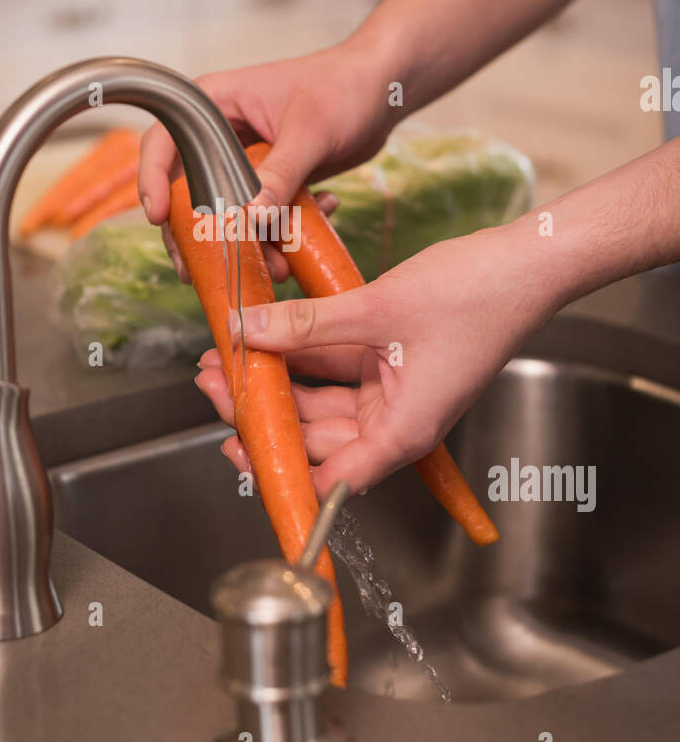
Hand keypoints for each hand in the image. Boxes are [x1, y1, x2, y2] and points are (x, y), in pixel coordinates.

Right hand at [138, 31, 394, 277]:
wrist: (384, 90)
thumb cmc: (345, 86)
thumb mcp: (309, 133)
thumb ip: (280, 176)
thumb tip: (251, 220)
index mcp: (215, 103)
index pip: (163, 141)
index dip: (151, 180)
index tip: (158, 217)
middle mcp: (221, 133)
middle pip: (187, 189)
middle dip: (199, 234)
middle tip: (199, 270)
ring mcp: (244, 159)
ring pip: (227, 211)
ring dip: (249, 244)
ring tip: (280, 265)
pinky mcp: (269, 179)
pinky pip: (261, 215)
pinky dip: (282, 231)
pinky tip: (317, 221)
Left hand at [196, 223, 560, 495]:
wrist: (528, 262)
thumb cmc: (478, 296)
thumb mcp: (375, 309)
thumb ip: (306, 324)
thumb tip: (246, 332)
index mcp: (401, 431)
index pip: (329, 478)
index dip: (280, 467)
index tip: (235, 447)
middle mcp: (396, 422)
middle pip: (315, 438)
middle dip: (263, 411)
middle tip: (214, 380)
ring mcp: (394, 392)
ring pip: (320, 403)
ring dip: (277, 382)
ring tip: (229, 355)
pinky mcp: (392, 363)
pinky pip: (336, 370)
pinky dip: (303, 357)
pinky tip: (266, 337)